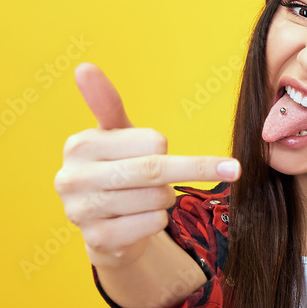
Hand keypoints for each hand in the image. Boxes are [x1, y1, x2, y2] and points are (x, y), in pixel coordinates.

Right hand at [53, 63, 240, 269]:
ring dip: (167, 198)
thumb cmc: (117, 171)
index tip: (163, 149)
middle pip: (154, 170)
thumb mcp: (114, 138)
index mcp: (79, 145)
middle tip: (233, 169)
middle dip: (195, 169)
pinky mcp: (100, 240)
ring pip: (157, 199)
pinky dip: (159, 220)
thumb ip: (106, 105)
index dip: (165, 147)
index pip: (150, 142)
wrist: (105, 228)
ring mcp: (82, 212)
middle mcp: (73, 178)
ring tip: (149, 198)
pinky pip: (153, 224)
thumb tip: (84, 67)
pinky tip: (141, 219)